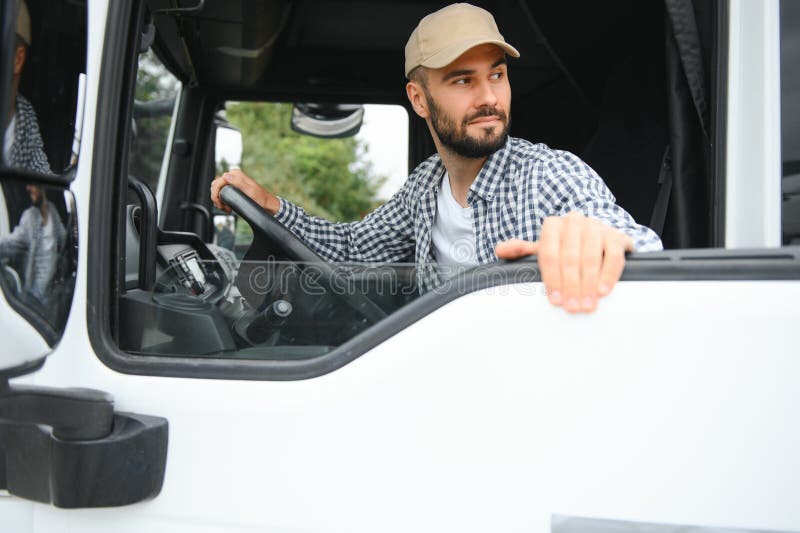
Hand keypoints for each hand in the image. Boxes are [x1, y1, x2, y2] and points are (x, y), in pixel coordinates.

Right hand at [210, 168, 279, 214]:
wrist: (267, 204)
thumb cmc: (261, 199)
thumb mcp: (250, 191)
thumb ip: (238, 182)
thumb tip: (225, 176)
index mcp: (236, 174)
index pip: (218, 182)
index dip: (216, 194)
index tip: (220, 204)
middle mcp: (233, 176)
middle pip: (215, 186)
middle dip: (216, 198)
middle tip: (223, 207)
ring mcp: (232, 182)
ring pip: (217, 190)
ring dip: (219, 200)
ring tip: (227, 208)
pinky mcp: (233, 188)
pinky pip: (221, 192)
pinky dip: (222, 201)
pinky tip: (228, 207)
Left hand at [495, 212, 632, 312]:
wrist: (599, 239)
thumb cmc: (566, 249)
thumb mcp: (543, 250)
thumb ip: (522, 251)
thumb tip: (500, 250)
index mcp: (553, 226)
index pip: (548, 253)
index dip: (551, 279)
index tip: (554, 300)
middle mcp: (575, 222)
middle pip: (570, 257)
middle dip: (570, 286)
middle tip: (572, 308)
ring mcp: (597, 227)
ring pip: (591, 256)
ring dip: (589, 284)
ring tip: (587, 305)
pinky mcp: (617, 236)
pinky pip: (613, 256)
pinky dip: (608, 275)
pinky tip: (603, 291)